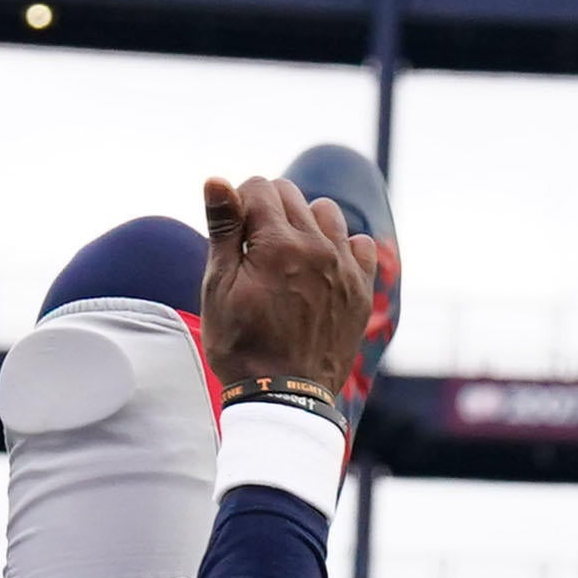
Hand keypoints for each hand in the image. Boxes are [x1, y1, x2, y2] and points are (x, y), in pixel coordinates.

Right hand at [198, 174, 380, 399]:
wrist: (283, 399)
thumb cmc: (242, 345)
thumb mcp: (219, 287)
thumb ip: (223, 229)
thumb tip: (217, 179)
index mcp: (277, 243)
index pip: (259, 186)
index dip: (239, 204)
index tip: (232, 233)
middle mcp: (316, 246)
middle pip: (290, 194)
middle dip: (267, 210)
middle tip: (253, 249)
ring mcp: (343, 267)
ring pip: (325, 212)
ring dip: (304, 223)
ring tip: (287, 256)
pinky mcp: (360, 290)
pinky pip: (360, 245)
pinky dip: (340, 247)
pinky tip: (321, 269)